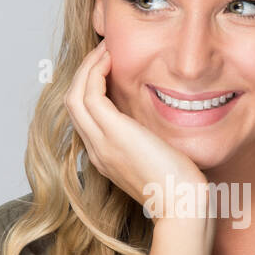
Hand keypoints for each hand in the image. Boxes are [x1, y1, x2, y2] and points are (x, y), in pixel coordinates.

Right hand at [63, 40, 209, 215]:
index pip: (85, 117)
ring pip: (74, 96)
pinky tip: (111, 59)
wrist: (182, 205)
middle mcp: (96, 150)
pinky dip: (95, 72)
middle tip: (103, 52)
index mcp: (105, 157)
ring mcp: (101, 142)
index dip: (90, 89)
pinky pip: (90, 94)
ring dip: (86, 68)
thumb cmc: (180, 187)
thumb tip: (158, 126)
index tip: (107, 69)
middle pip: (72, 104)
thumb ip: (149, 142)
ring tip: (105, 50)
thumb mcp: (158, 160)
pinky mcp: (113, 133)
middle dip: (83, 74)